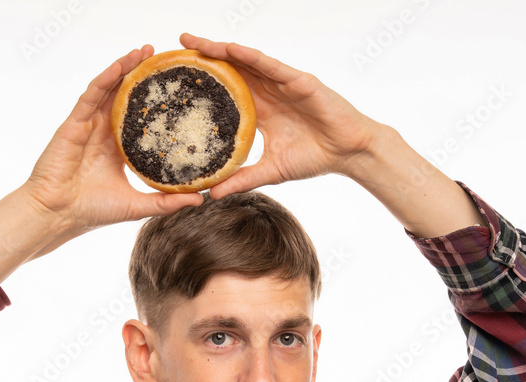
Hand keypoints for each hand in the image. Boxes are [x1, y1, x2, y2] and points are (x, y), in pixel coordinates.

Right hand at [0, 46, 203, 281]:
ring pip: (108, 89)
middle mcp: (103, 132)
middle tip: (162, 57)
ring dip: (124, 67)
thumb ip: (166, 201)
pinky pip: (91, 95)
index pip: (138, 117)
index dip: (155, 101)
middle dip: (141, 75)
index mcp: (118, 148)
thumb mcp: (137, 205)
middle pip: (124, 96)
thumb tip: (201, 199)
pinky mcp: (74, 123)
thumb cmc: (91, 210)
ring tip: (144, 50)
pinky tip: (119, 64)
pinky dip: (105, 78)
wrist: (58, 215)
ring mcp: (88, 125)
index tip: (176, 87)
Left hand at [178, 33, 379, 196]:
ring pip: (246, 62)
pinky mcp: (298, 81)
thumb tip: (211, 194)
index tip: (177, 80)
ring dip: (220, 50)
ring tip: (194, 42)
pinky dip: (250, 57)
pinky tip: (230, 49)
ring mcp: (282, 84)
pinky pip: (270, 65)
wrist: (348, 153)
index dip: (204, 85)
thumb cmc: (315, 158)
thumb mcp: (270, 171)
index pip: (226, 93)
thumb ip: (242, 180)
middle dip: (205, 58)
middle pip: (231, 70)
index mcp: (260, 111)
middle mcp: (268, 93)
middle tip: (177, 47)